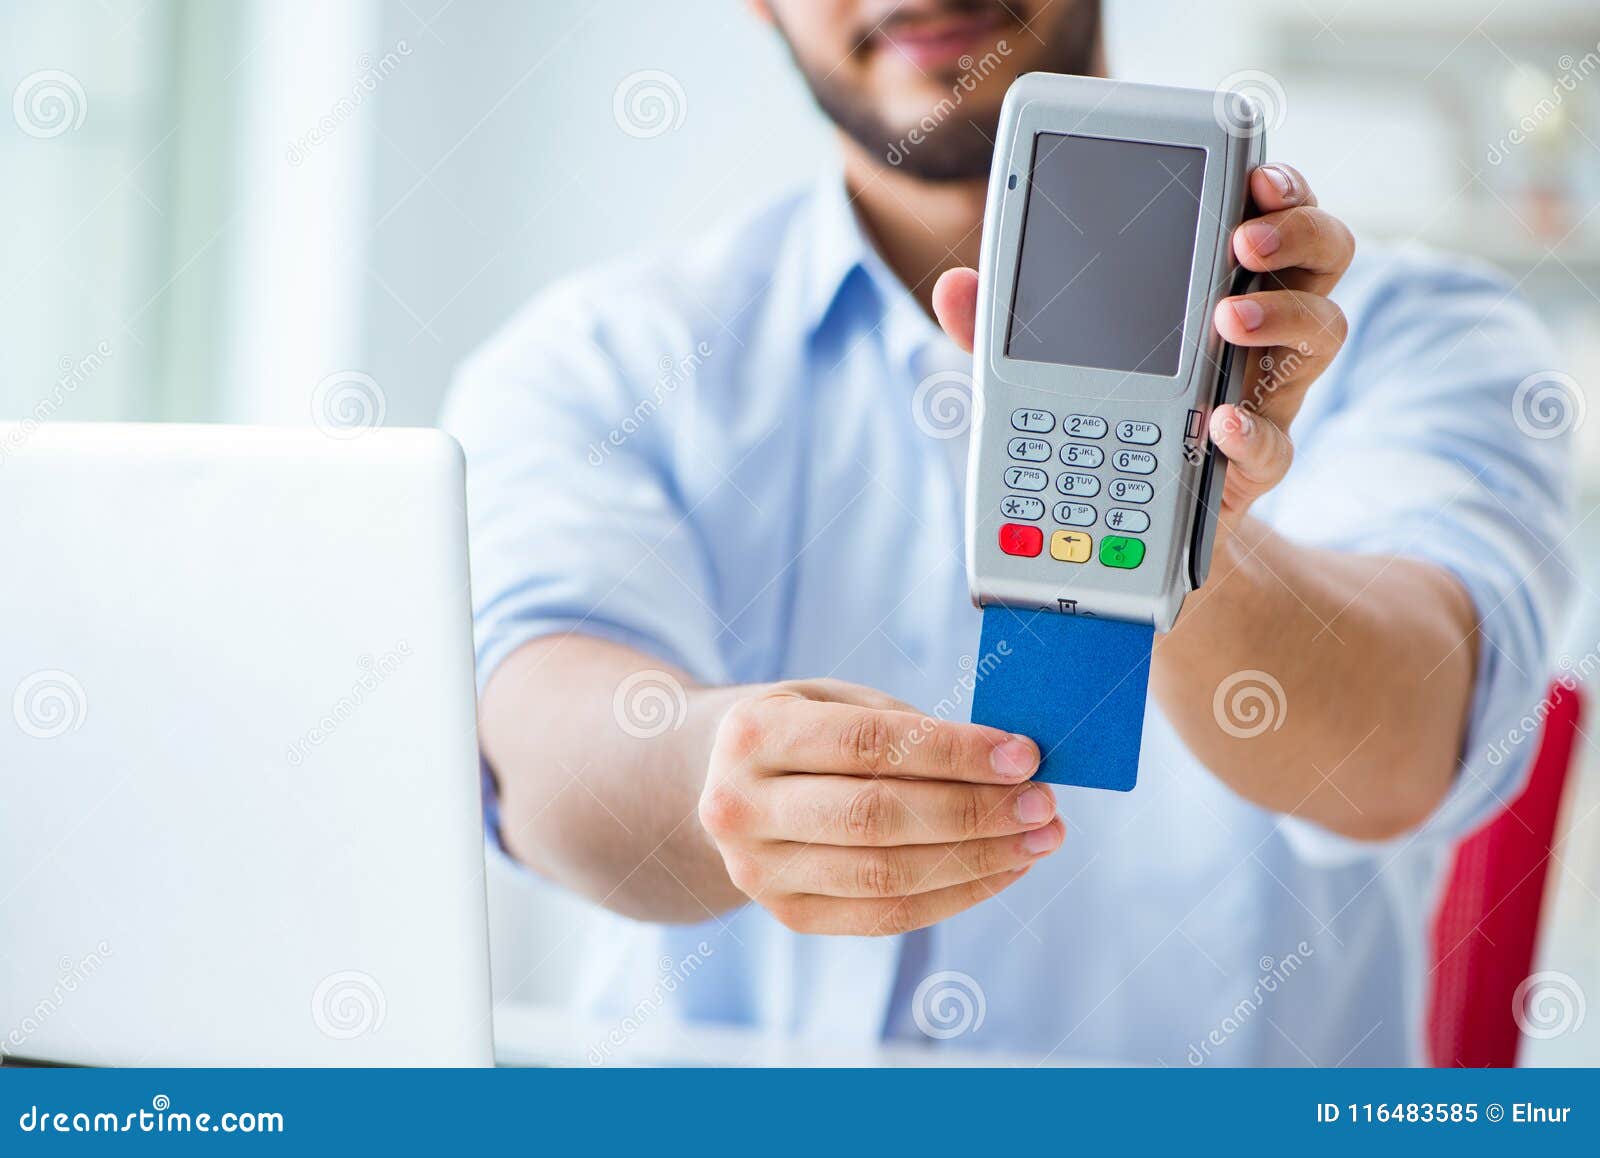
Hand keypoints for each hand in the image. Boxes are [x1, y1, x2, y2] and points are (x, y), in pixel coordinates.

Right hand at [697, 678, 1062, 935]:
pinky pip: (886, 917)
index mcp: (753, 734)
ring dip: (978, 859)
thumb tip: (1007, 761)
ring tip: (1038, 839)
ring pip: (886, 876)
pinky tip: (1003, 869)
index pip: (868, 745)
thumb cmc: (801, 731)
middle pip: (876, 817)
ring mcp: (759, 871)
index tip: (1023, 755)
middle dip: (973, 810)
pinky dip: (956, 895)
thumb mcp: (834, 700)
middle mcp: (741, 807)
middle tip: (1042, 802)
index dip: (953, 752)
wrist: (717, 784)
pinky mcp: (788, 915)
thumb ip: (905, 725)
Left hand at [932, 163, 1354, 525]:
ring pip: (1324, 331)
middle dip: (1297, 230)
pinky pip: (1278, 442)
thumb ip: (1003, 327)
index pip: (1266, 215)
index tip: (1255, 172)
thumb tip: (953, 287)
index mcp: (1215, 282)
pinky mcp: (1256, 461)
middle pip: (1323, 255)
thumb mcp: (1041, 362)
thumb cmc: (1100, 416)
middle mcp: (1259, 327)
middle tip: (1246, 240)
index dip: (1279, 186)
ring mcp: (1266, 391)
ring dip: (1285, 315)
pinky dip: (1252, 430)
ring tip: (1229, 318)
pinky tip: (1220, 423)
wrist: (1133, 525)